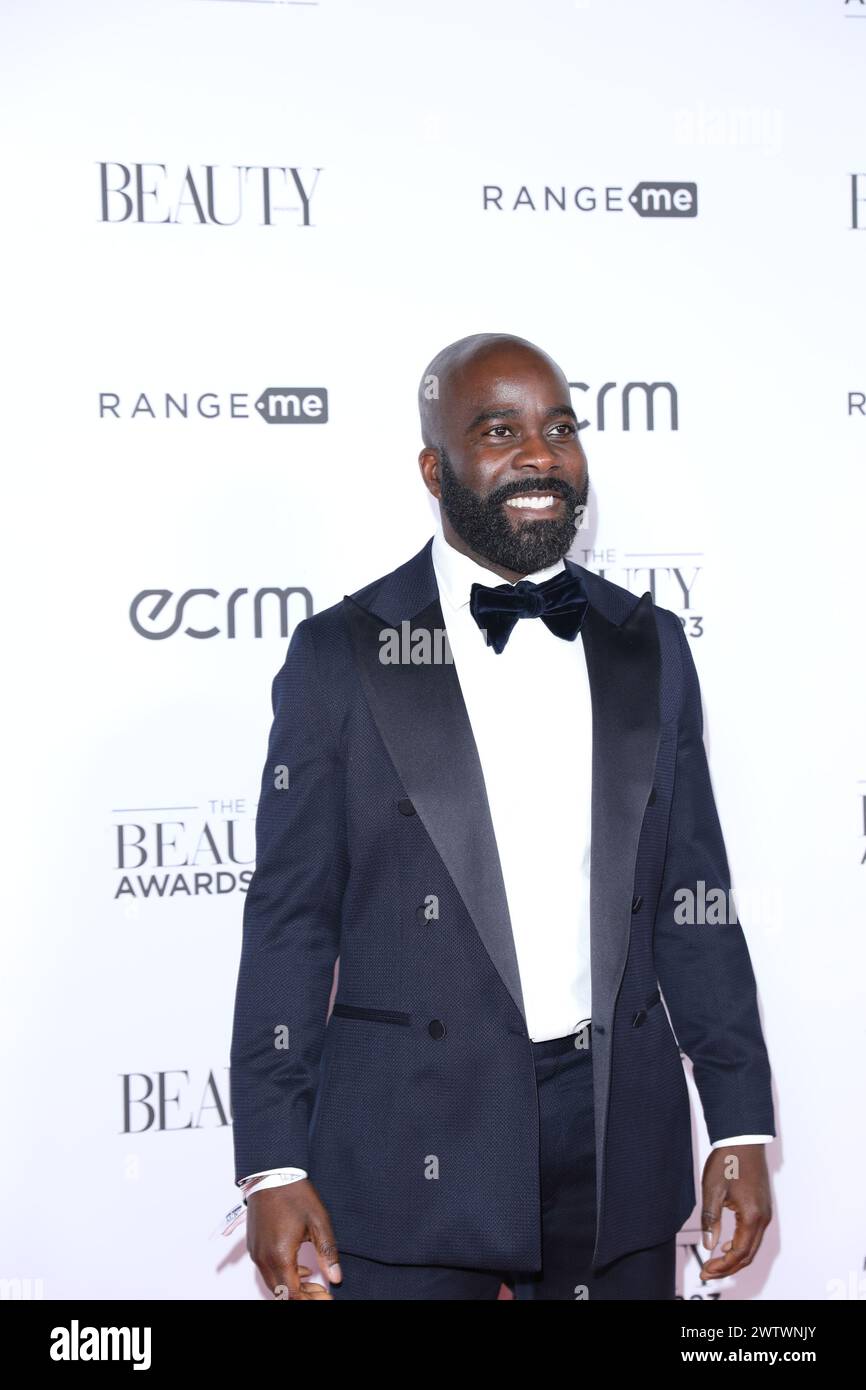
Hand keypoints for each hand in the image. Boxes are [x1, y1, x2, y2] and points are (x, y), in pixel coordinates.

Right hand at [246, 1179, 341, 1299]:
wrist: (271, 1173)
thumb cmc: (294, 1194)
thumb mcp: (319, 1222)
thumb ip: (328, 1253)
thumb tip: (336, 1277)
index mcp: (280, 1256)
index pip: (292, 1294)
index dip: (310, 1300)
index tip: (327, 1298)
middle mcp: (264, 1258)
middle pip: (280, 1293)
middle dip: (302, 1297)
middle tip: (322, 1292)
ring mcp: (256, 1253)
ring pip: (273, 1284)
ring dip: (292, 1287)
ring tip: (313, 1281)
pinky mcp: (254, 1246)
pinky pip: (267, 1271)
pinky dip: (282, 1276)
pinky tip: (300, 1268)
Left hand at [699, 1143, 771, 1281]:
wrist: (743, 1139)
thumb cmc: (727, 1161)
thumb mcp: (712, 1190)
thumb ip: (710, 1220)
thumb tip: (709, 1246)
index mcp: (752, 1217)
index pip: (739, 1254)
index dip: (722, 1267)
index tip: (706, 1272)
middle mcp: (763, 1218)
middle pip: (748, 1255)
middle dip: (728, 1268)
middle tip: (707, 1273)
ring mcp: (765, 1213)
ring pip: (752, 1246)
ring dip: (734, 1259)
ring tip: (714, 1264)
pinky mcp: (763, 1207)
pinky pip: (753, 1235)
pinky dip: (741, 1246)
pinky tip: (726, 1245)